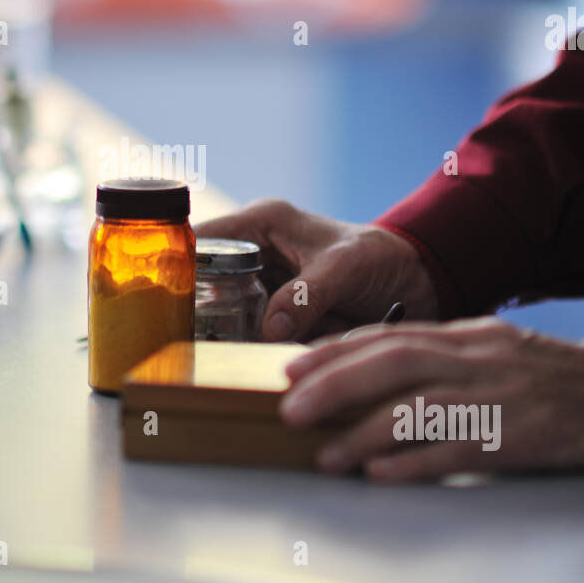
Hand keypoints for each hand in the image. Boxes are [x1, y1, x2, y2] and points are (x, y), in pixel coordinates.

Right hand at [195, 199, 437, 340]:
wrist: (418, 283)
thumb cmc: (382, 257)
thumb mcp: (346, 268)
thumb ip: (308, 295)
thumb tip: (271, 330)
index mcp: (261, 224)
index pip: (201, 239)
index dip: (177, 264)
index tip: (165, 298)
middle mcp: (254, 256)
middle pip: (205, 287)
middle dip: (205, 315)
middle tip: (205, 339)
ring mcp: (264, 292)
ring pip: (227, 319)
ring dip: (240, 339)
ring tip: (249, 349)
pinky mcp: (279, 321)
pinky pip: (257, 341)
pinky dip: (265, 353)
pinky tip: (273, 358)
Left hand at [280, 317, 583, 479]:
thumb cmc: (549, 381)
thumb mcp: (494, 353)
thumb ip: (439, 359)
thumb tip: (372, 372)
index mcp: (468, 336)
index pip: (390, 336)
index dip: (336, 350)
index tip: (293, 367)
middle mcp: (477, 359)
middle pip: (393, 363)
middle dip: (335, 384)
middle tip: (292, 408)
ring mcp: (497, 397)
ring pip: (418, 407)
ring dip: (363, 432)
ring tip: (326, 456)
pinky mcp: (516, 437)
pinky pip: (456, 450)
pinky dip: (413, 463)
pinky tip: (380, 475)